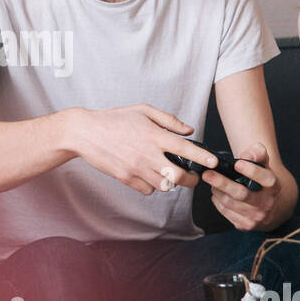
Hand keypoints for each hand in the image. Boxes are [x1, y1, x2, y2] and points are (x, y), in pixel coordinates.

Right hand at [72, 104, 208, 194]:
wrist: (85, 133)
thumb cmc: (115, 119)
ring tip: (169, 173)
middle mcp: (147, 154)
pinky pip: (148, 189)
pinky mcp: (126, 178)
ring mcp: (136, 168)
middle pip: (178, 176)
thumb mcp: (143, 110)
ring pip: (165, 186)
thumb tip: (189, 131)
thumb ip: (168, 120)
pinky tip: (149, 175)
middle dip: (191, 179)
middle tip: (193, 175)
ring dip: (171, 182)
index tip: (213, 163)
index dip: (203, 158)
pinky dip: (152, 185)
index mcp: (154, 136)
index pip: (185, 149)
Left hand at [204, 142, 278, 230]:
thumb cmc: (260, 179)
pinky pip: (226, 212)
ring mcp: (257, 217)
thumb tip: (249, 155)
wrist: (266, 205)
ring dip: (217, 191)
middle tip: (207, 174)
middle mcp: (267, 203)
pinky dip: (217, 201)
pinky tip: (216, 193)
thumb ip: (258, 153)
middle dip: (222, 183)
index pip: (265, 179)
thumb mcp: (263, 163)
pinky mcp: (245, 225)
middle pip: (242, 194)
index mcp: (274, 186)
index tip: (237, 163)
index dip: (251, 171)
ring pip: (230, 203)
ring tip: (210, 181)